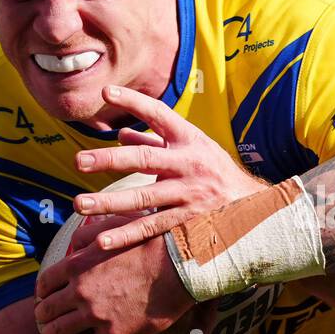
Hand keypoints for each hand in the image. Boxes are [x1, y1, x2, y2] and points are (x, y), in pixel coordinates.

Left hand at [34, 233, 193, 333]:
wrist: (179, 267)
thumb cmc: (151, 244)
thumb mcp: (115, 228)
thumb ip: (89, 233)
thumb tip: (74, 242)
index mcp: (76, 265)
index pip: (45, 283)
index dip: (43, 293)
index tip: (47, 298)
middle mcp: (80, 291)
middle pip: (46, 310)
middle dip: (44, 317)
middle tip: (49, 322)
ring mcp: (95, 315)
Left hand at [69, 86, 264, 250]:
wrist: (254, 207)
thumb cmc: (215, 173)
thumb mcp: (192, 149)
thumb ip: (155, 143)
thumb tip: (121, 134)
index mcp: (189, 140)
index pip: (159, 115)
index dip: (133, 102)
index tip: (107, 92)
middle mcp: (189, 164)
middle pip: (145, 160)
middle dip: (109, 160)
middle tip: (80, 161)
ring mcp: (189, 194)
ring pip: (144, 198)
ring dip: (109, 202)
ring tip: (79, 205)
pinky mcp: (188, 222)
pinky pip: (152, 229)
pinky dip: (126, 235)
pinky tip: (101, 241)